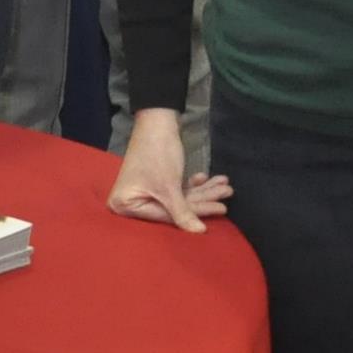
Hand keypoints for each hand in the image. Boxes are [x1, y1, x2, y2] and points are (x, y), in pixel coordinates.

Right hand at [106, 109, 228, 231]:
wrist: (155, 119)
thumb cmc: (157, 154)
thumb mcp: (169, 186)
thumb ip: (182, 212)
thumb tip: (198, 233)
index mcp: (125, 206)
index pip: (167, 216)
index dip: (196, 212)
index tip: (222, 209)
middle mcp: (130, 201)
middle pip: (174, 207)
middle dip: (204, 198)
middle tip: (228, 193)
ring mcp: (143, 191)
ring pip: (179, 197)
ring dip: (203, 191)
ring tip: (226, 186)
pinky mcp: (154, 182)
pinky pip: (176, 188)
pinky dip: (193, 184)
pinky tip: (207, 178)